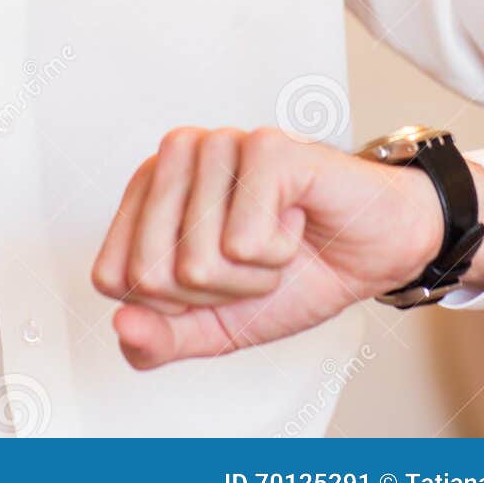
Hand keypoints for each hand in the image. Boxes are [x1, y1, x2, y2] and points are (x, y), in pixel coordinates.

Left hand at [90, 125, 445, 368]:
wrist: (371, 253)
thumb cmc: (295, 273)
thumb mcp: (217, 326)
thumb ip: (160, 338)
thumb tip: (122, 327)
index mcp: (150, 190)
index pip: (112, 277)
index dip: (169, 305)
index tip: (213, 281)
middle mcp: (177, 156)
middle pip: (151, 273)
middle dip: (213, 293)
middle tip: (251, 262)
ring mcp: (220, 145)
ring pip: (196, 262)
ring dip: (251, 276)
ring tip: (276, 239)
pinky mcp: (266, 147)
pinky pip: (243, 242)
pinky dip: (277, 256)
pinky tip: (295, 222)